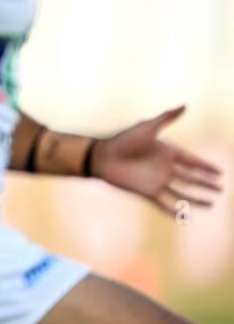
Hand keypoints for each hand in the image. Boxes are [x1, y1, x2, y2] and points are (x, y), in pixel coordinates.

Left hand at [96, 105, 223, 215]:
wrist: (102, 155)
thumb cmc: (123, 139)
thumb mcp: (147, 127)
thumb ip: (166, 118)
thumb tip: (186, 105)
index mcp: (167, 152)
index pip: (192, 161)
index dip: (206, 167)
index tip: (220, 172)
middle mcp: (164, 168)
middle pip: (191, 178)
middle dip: (206, 183)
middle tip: (220, 188)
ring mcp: (157, 181)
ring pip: (182, 193)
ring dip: (197, 199)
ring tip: (212, 203)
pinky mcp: (147, 192)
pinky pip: (164, 204)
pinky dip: (174, 211)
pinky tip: (186, 217)